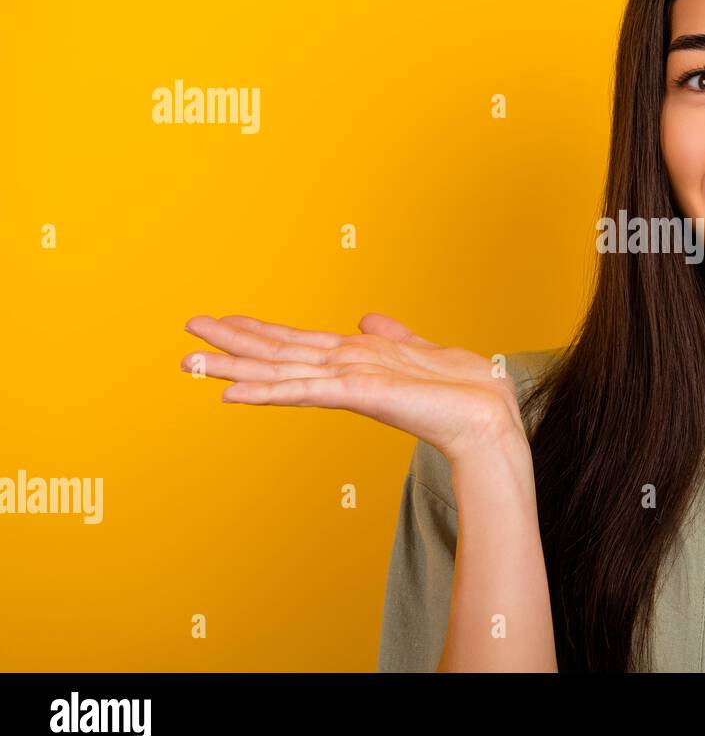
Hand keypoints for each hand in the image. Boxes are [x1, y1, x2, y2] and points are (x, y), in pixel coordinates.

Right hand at [179, 312, 526, 465]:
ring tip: (192, 359)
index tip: (225, 321)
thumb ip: (392, 336)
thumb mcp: (421, 348)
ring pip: (280, 371)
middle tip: (186, 333)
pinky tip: (233, 392)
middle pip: (277, 355)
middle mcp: (344, 372)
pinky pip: (303, 391)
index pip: (297, 343)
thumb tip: (367, 319)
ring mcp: (347, 384)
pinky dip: (268, 391)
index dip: (259, 332)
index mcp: (355, 360)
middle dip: (232, 344)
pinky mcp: (357, 395)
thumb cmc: (460, 389)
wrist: (486, 416)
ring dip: (235, 366)